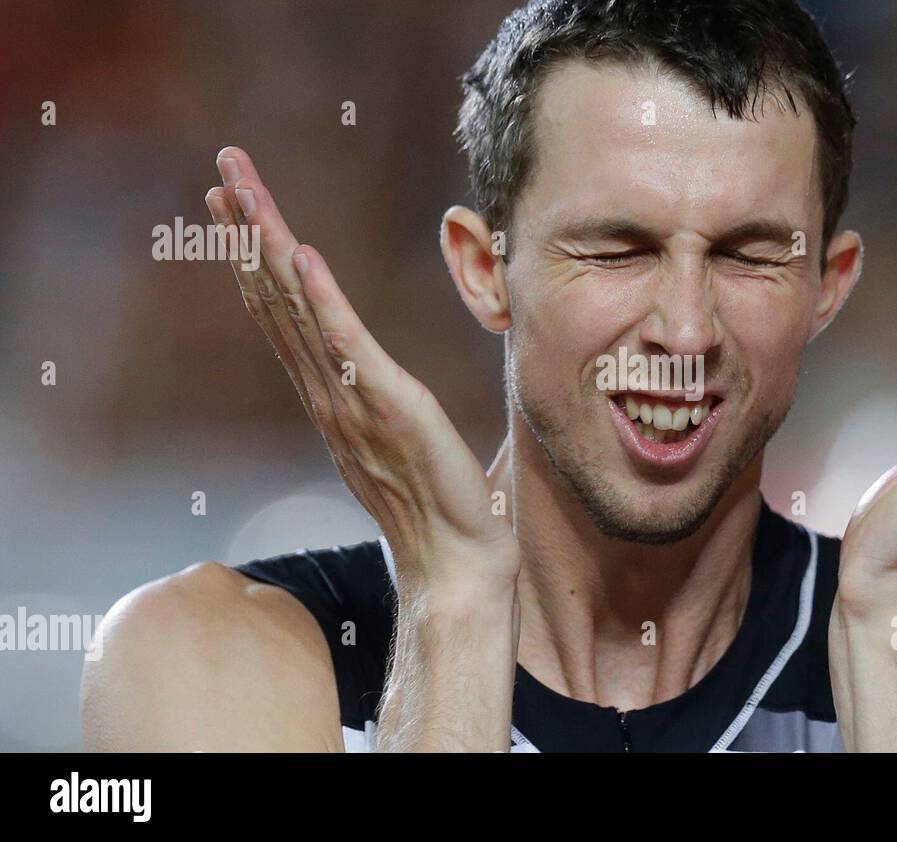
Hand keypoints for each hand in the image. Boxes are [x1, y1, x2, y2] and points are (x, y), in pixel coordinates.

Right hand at [203, 147, 517, 596]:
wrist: (455, 557)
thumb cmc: (436, 501)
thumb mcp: (399, 433)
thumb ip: (377, 396)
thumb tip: (372, 371)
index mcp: (330, 393)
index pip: (283, 310)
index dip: (256, 254)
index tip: (234, 204)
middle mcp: (327, 392)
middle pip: (276, 296)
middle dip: (249, 230)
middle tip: (222, 170)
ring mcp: (349, 398)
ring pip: (298, 308)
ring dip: (269, 245)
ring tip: (241, 190)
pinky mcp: (388, 404)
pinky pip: (347, 345)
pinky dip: (322, 300)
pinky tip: (302, 256)